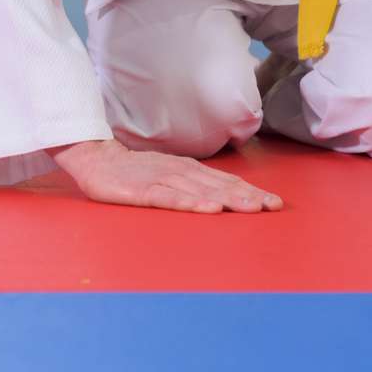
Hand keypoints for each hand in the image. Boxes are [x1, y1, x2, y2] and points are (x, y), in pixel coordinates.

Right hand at [49, 139, 282, 213]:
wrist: (96, 160)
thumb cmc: (134, 172)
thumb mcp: (168, 172)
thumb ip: (193, 182)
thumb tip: (225, 194)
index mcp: (187, 169)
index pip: (225, 181)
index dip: (250, 191)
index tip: (275, 202)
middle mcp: (179, 172)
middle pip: (218, 186)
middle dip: (247, 197)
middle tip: (272, 207)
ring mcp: (160, 180)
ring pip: (200, 191)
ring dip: (227, 200)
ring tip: (250, 209)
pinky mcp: (141, 192)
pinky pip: (170, 198)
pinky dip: (191, 204)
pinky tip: (208, 210)